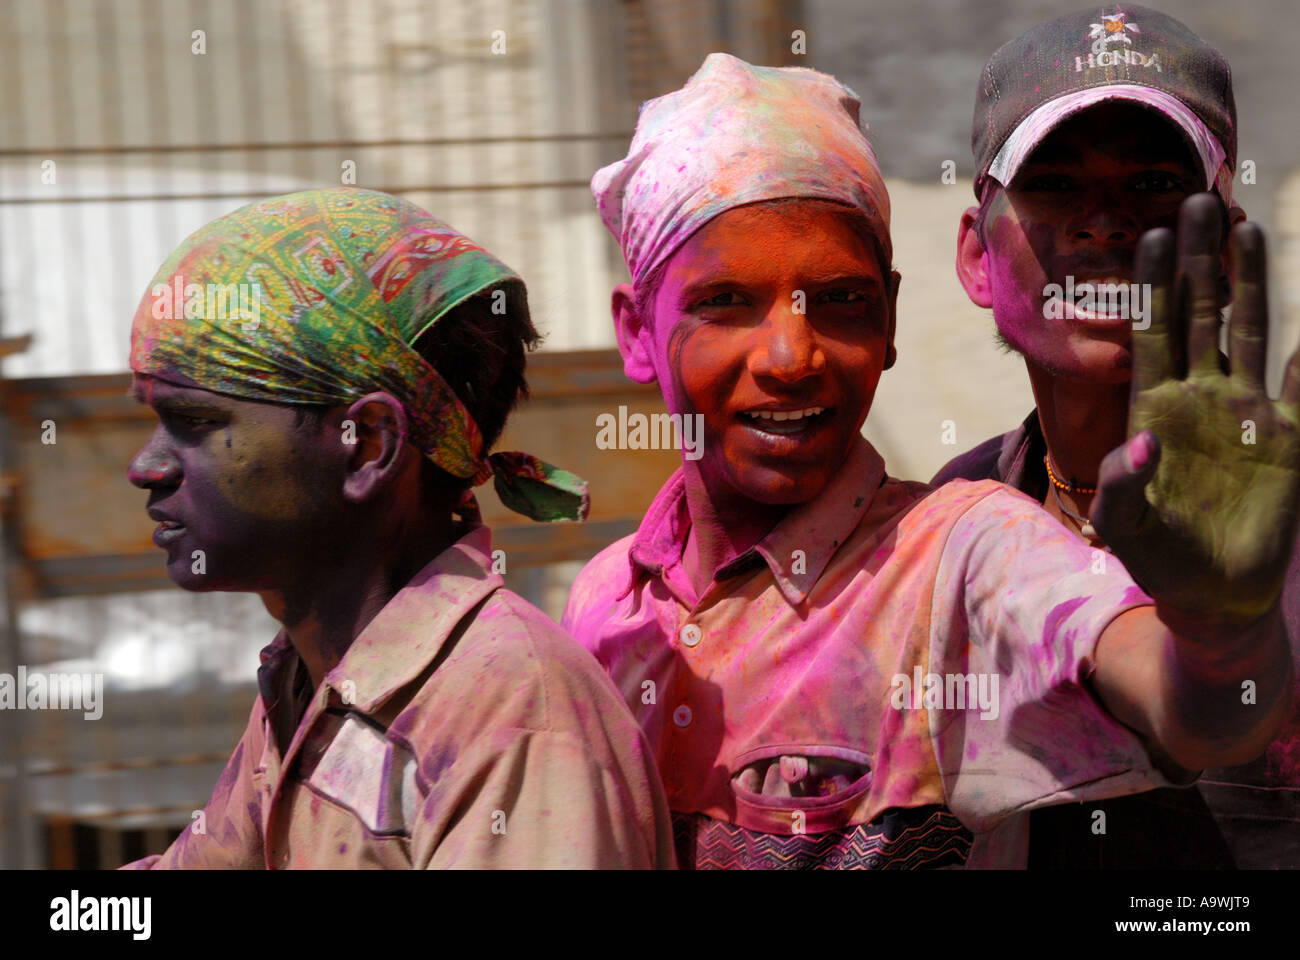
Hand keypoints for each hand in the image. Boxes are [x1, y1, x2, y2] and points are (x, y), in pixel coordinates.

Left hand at [1091, 194, 1299, 629]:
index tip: (1152, 233)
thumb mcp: (1125, 525)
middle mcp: (1200, 396)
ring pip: (1247, 329)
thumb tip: (1146, 440)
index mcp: (1155, 409)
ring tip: (1246, 227)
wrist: (1211, 591)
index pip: (1153, 332)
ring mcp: (1246, 411)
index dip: (1154, 285)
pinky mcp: (1289, 437)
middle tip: (1199, 201)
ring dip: (1248, 280)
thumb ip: (1123, 484)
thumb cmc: (1157, 557)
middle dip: (1199, 259)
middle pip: (1200, 312)